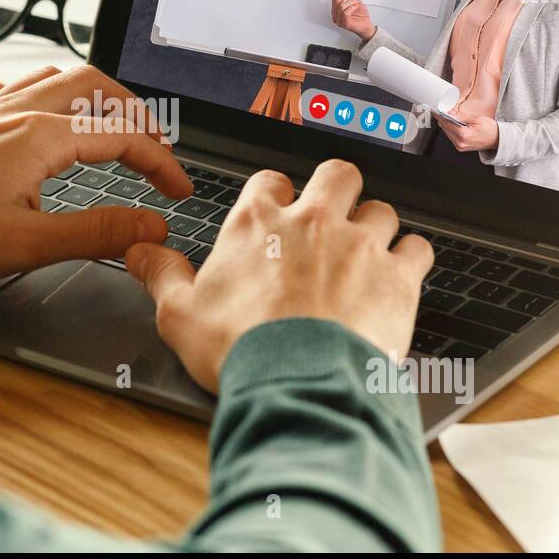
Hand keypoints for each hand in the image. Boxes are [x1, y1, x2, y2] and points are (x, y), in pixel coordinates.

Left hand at [0, 66, 192, 281]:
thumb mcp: (28, 243)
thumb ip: (97, 232)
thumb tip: (150, 226)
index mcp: (41, 136)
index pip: (122, 136)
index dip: (161, 162)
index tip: (178, 191)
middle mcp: (18, 111)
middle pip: (97, 87)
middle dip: (137, 113)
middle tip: (157, 147)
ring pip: (57, 78)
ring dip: (96, 95)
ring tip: (113, 122)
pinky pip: (15, 86)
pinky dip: (45, 92)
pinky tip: (41, 111)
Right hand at [125, 161, 432, 392]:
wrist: (301, 382)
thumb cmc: (241, 350)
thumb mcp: (179, 314)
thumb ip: (161, 274)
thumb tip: (140, 252)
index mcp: (258, 223)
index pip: (268, 182)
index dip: (273, 197)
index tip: (273, 215)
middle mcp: (313, 222)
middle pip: (336, 175)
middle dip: (336, 189)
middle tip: (331, 215)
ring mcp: (360, 245)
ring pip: (381, 210)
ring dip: (374, 227)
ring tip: (365, 253)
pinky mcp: (398, 276)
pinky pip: (418, 248)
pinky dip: (411, 258)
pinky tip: (400, 274)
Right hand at [330, 0, 375, 41]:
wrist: (367, 26)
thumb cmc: (361, 16)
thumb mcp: (356, 1)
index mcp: (336, 9)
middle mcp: (335, 15)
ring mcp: (339, 20)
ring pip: (341, 5)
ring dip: (352, 2)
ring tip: (357, 4)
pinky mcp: (344, 24)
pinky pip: (346, 12)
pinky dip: (353, 8)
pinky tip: (355, 9)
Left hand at [438, 111, 498, 151]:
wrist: (498, 140)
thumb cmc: (490, 129)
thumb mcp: (477, 119)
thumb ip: (461, 116)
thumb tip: (450, 113)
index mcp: (464, 135)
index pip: (447, 123)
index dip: (441, 116)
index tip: (436, 111)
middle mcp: (460, 143)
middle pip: (445, 129)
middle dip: (442, 120)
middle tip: (440, 112)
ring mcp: (460, 146)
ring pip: (447, 133)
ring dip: (446, 125)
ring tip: (446, 117)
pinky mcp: (461, 147)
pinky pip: (451, 137)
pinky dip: (451, 130)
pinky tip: (452, 124)